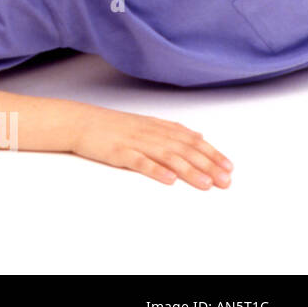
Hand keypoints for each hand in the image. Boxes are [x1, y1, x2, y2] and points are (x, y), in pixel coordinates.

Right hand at [71, 106, 232, 188]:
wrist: (79, 121)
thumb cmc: (111, 125)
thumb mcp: (145, 123)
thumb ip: (172, 130)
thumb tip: (198, 137)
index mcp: (158, 127)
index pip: (191, 140)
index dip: (212, 154)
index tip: (228, 168)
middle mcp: (150, 133)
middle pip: (184, 149)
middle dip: (207, 166)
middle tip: (225, 181)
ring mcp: (134, 142)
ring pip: (167, 156)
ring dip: (189, 171)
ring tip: (205, 184)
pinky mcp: (119, 152)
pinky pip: (140, 161)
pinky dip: (155, 170)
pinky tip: (168, 179)